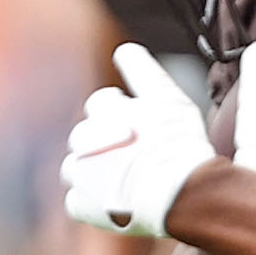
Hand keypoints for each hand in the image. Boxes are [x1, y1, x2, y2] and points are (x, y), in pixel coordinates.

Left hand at [62, 45, 215, 238]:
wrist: (181, 192)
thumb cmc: (180, 144)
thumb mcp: (170, 98)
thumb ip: (143, 72)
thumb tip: (123, 49)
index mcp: (108, 109)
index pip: (101, 102)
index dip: (118, 111)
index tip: (132, 123)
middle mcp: (88, 136)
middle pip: (83, 134)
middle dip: (103, 144)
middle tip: (133, 158)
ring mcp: (82, 172)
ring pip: (75, 167)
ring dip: (93, 172)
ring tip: (123, 183)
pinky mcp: (82, 203)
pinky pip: (77, 201)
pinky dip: (93, 203)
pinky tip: (116, 205)